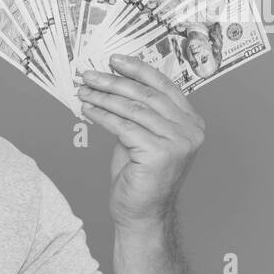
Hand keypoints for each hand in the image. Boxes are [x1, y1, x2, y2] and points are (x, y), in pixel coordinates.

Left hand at [75, 54, 204, 231]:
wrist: (142, 214)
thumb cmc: (140, 177)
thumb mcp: (141, 137)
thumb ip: (138, 113)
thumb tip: (113, 83)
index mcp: (191, 122)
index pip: (163, 86)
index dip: (137, 69)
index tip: (114, 60)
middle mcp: (190, 130)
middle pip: (146, 95)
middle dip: (113, 81)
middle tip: (89, 74)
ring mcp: (178, 142)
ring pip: (133, 109)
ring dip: (103, 97)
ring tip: (83, 91)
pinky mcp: (160, 153)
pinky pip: (124, 127)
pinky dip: (102, 116)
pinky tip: (87, 110)